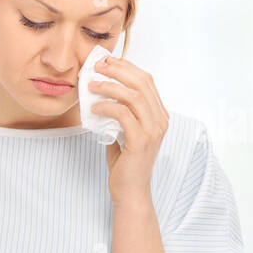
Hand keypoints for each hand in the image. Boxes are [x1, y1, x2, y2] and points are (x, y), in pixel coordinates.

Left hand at [88, 55, 169, 203]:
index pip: (146, 81)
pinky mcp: (141, 141)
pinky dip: (107, 107)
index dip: (126, 67)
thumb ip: (119, 113)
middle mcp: (160, 120)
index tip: (106, 62)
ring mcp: (153, 130)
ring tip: (91, 86)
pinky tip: (94, 108)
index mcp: (159, 114)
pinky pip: (123, 115)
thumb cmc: (125, 163)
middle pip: (141, 83)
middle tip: (97, 67)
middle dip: (118, 70)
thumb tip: (100, 94)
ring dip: (109, 87)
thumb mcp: (123, 132)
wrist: (130, 190)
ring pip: (133, 96)